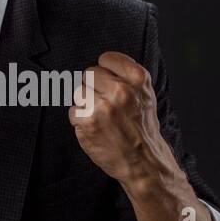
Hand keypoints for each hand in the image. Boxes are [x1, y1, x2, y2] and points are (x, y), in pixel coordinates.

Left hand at [67, 51, 177, 188]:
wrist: (143, 161)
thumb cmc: (142, 128)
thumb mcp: (146, 95)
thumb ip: (128, 76)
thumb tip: (105, 63)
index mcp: (137, 79)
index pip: (106, 58)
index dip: (106, 70)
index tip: (108, 81)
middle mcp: (120, 91)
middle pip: (89, 73)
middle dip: (94, 87)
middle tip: (106, 103)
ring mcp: (102, 107)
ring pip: (79, 92)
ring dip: (86, 104)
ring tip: (102, 117)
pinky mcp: (88, 122)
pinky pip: (73, 111)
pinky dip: (81, 121)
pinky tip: (96, 128)